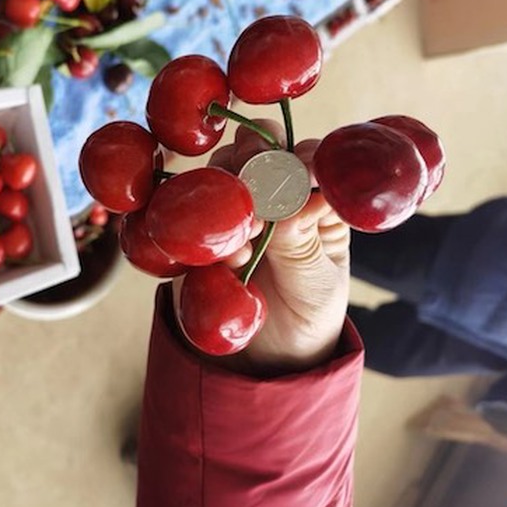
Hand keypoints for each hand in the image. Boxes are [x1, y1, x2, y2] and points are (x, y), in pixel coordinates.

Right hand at [173, 119, 350, 375]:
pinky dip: (201, 225)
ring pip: (220, 170)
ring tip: (247, 240)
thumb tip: (291, 202)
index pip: (309, 157)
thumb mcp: (317, 283)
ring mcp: (233, 208)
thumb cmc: (308, 314)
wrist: (266, 359)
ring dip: (230, 192)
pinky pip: (189, 210)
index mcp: (314, 197)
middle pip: (259, 147)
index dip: (304, 157)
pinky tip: (227, 260)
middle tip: (262, 197)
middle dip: (258, 162)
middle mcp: (272, 191)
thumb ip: (303, 243)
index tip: (302, 172)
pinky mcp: (199, 231)